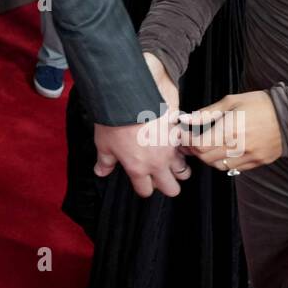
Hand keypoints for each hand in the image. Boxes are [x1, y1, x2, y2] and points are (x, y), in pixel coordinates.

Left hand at [91, 52, 188, 197]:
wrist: (129, 97)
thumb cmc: (115, 119)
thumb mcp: (103, 143)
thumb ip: (105, 161)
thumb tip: (101, 172)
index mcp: (138, 168)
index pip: (145, 191)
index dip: (143, 188)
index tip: (141, 182)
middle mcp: (157, 162)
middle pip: (171, 189)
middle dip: (166, 185)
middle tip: (159, 175)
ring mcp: (171, 148)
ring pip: (184, 171)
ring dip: (178, 169)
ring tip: (169, 161)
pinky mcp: (178, 133)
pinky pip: (186, 147)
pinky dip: (182, 147)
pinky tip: (174, 142)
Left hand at [178, 90, 281, 173]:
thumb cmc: (260, 105)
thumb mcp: (232, 101)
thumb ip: (207, 113)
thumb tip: (187, 119)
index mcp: (229, 129)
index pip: (199, 145)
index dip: (187, 142)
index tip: (184, 135)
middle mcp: (237, 146)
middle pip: (206, 157)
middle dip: (195, 150)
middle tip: (192, 140)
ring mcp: (248, 157)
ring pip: (218, 165)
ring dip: (208, 158)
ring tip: (207, 146)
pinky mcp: (257, 162)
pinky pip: (233, 168)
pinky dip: (223, 162)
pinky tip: (223, 151)